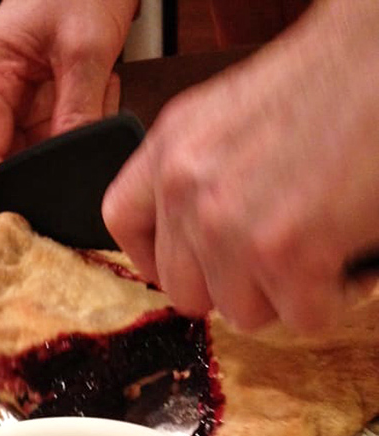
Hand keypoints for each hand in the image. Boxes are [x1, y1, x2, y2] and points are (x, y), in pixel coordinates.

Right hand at [0, 0, 137, 175]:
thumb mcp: (86, 49)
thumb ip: (79, 113)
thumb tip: (70, 167)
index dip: (6, 183)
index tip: (40, 196)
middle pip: (12, 154)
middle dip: (53, 153)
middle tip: (87, 123)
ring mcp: (21, 94)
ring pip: (43, 146)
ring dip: (76, 135)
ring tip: (100, 89)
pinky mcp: (44, 96)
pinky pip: (63, 130)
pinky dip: (87, 122)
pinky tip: (102, 88)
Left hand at [103, 0, 378, 333]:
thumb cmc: (327, 82)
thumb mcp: (230, 117)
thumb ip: (201, 175)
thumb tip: (199, 246)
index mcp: (170, 147)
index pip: (123, 223)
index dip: (157, 259)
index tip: (188, 267)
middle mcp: (186, 186)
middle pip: (185, 292)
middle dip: (235, 287)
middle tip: (275, 260)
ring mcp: (228, 225)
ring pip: (243, 314)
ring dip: (286, 295)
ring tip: (319, 247)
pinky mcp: (284, 253)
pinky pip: (302, 318)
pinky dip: (334, 299)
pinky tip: (348, 254)